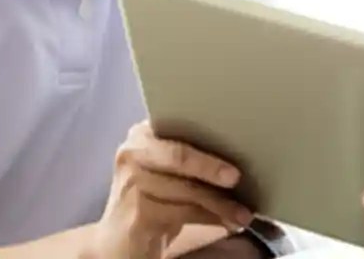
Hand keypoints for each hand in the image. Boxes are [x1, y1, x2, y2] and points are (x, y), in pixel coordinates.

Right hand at [85, 121, 254, 258]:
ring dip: (220, 203)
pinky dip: (210, 218)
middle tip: (236, 177)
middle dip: (210, 167)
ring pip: (187, 189)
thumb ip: (190, 153)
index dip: (205, 128)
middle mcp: (132, 153)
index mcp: (142, 134)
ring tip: (243, 211)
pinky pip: (183, 213)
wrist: (119, 239)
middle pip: (178, 156)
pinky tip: (228, 222)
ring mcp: (131, 185)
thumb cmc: (152, 198)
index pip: (176, 123)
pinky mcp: (137, 216)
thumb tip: (241, 149)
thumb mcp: (166, 169)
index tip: (234, 132)